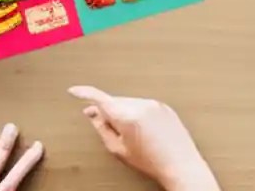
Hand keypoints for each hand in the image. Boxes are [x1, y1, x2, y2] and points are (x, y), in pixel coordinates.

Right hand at [68, 86, 218, 190]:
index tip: (75, 91)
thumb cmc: (151, 161)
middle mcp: (143, 105)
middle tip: (100, 122)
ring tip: (130, 134)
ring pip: (129, 102)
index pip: (101, 99)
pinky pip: (143, 104)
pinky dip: (136, 112)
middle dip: (106, 109)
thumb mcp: (118, 149)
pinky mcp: (164, 106)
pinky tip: (141, 129)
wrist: (179, 163)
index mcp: (128, 116)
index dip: (85, 93)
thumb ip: (102, 128)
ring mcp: (156, 104)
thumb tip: (93, 114)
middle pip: (115, 101)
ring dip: (122, 111)